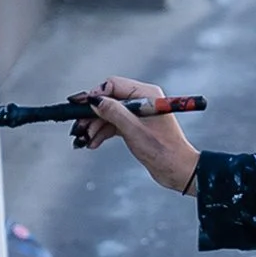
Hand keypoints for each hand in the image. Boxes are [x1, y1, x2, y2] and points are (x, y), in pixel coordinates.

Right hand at [70, 77, 199, 192]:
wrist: (177, 170)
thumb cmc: (163, 150)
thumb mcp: (134, 131)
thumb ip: (114, 113)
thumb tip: (95, 100)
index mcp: (147, 94)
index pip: (113, 85)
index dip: (95, 95)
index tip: (78, 106)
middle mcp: (142, 100)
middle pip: (109, 100)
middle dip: (91, 114)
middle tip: (78, 128)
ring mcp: (138, 113)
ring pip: (108, 113)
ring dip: (94, 126)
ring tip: (83, 140)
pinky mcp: (135, 126)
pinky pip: (113, 124)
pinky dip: (102, 133)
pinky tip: (92, 143)